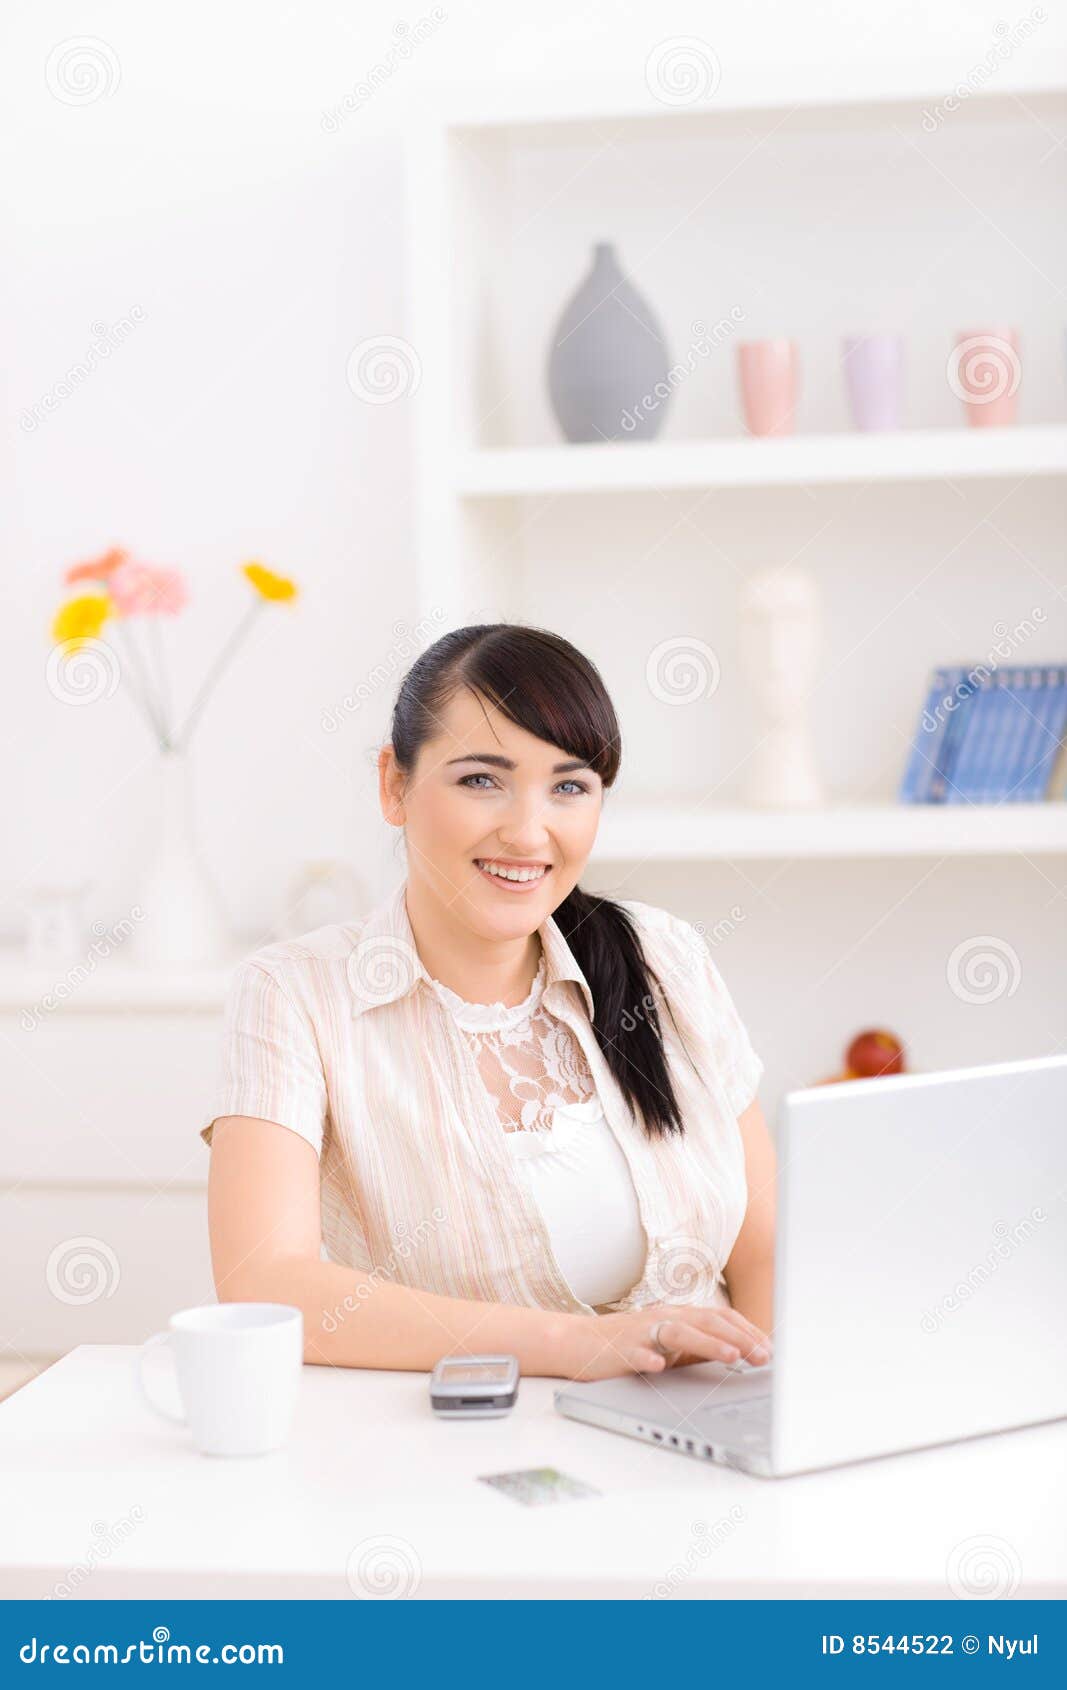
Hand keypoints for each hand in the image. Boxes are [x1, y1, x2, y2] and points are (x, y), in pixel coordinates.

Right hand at [567, 1301, 772, 1381]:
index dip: (747, 1331)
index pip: (721, 1318)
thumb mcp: (670, 1346)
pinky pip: (635, 1352)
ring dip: (707, 1344)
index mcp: (679, 1316)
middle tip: (763, 1357)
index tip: (770, 1349)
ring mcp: (642, 1332)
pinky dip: (647, 1358)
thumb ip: (699, 1348)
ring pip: (678, 1332)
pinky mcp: (618, 1348)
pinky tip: (658, 1367)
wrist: (578, 1342)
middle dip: (739, 1339)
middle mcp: (664, 1318)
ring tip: (731, 1357)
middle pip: (707, 1322)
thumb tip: (739, 1357)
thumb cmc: (629, 1345)